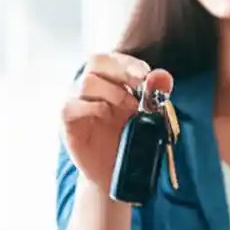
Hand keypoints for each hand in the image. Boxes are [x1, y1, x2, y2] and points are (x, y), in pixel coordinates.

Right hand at [60, 53, 173, 188]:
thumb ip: (154, 94)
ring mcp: (74, 101)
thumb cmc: (127, 138)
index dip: (130, 64)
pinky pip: (72, 105)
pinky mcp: (66, 120)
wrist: (112, 171)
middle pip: (96, 61)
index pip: (113, 58)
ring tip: (131, 109)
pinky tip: (107, 116)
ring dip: (113, 92)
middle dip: (122, 71)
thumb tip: (163, 76)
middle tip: (141, 85)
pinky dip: (93, 107)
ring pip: (86, 82)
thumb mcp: (146, 114)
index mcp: (106, 79)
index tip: (147, 76)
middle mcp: (87, 85)